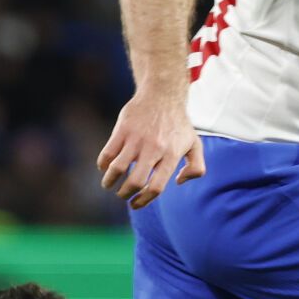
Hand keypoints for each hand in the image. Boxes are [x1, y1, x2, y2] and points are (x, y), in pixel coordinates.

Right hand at [96, 90, 204, 208]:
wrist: (162, 95)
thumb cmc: (179, 124)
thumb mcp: (195, 144)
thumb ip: (196, 167)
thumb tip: (177, 182)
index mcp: (171, 155)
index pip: (155, 187)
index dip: (143, 200)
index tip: (135, 204)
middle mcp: (154, 148)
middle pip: (135, 181)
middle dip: (125, 194)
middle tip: (122, 195)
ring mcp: (137, 138)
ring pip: (117, 168)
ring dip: (109, 181)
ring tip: (109, 184)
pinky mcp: (122, 129)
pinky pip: (107, 153)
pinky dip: (103, 164)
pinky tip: (105, 167)